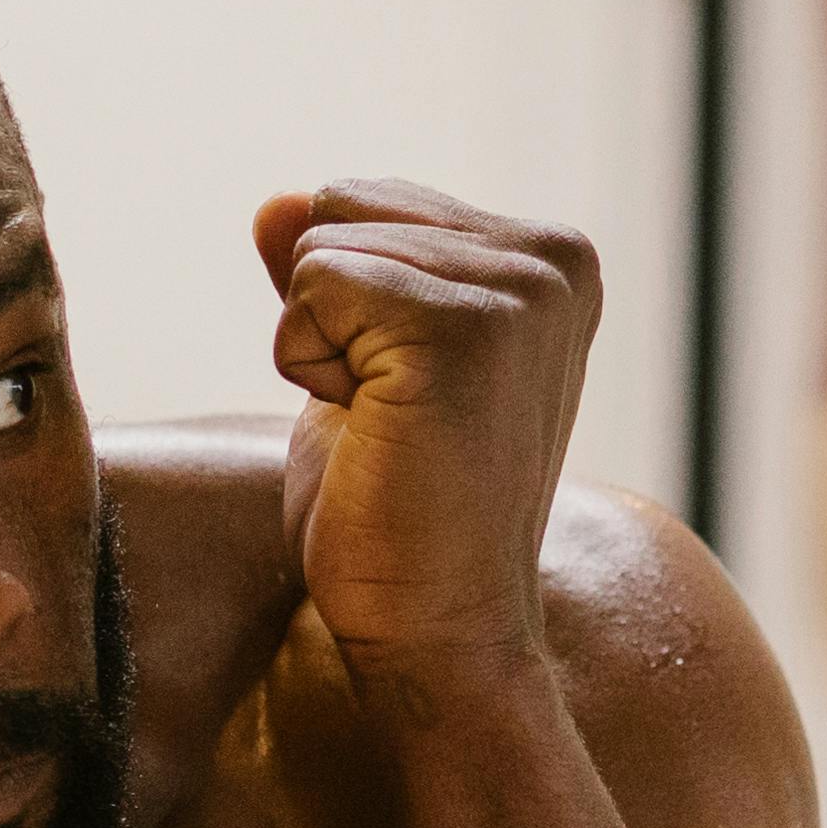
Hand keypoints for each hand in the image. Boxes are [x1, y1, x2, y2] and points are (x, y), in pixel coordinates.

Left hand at [252, 180, 597, 714]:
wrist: (437, 629)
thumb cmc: (400, 512)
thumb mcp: (362, 366)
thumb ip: (337, 276)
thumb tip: (273, 202)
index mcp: (552, 259)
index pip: (368, 198)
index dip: (346, 302)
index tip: (407, 396)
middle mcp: (553, 259)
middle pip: (340, 204)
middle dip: (328, 314)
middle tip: (393, 420)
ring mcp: (516, 292)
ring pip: (319, 245)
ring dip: (319, 347)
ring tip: (390, 431)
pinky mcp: (462, 329)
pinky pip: (314, 285)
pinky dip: (310, 365)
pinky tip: (376, 434)